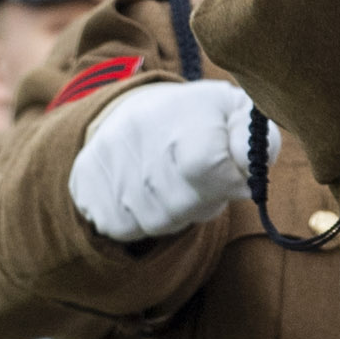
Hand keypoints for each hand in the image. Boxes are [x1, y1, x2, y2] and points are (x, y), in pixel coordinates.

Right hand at [68, 79, 258, 241]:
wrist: (133, 110)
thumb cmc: (199, 121)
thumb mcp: (237, 114)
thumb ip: (255, 139)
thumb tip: (249, 161)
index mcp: (181, 111)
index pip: (208, 167)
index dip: (226, 182)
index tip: (228, 171)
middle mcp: (138, 130)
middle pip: (182, 206)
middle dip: (198, 202)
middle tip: (196, 178)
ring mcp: (107, 156)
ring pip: (154, 221)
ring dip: (170, 213)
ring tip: (170, 183)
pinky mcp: (85, 179)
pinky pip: (123, 228)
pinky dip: (138, 220)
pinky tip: (142, 192)